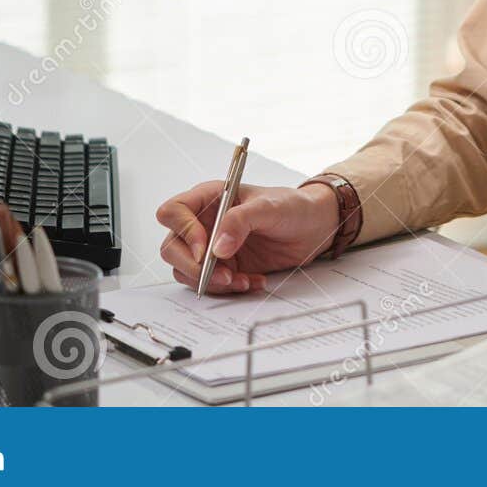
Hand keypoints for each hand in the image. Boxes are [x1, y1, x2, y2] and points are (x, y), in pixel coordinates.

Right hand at [155, 181, 339, 293]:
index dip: (183, 232)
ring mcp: (211, 247)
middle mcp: (204, 223)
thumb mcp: (270, 207)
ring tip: (243, 280)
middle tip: (224, 275)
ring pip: (187, 271)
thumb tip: (216, 247)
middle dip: (194, 267)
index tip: (205, 250)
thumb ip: (241, 221)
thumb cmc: (293, 206)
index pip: (173, 212)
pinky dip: (229, 288)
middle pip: (173, 248)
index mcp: (209, 198)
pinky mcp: (223, 267)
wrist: (313, 227)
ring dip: (212, 282)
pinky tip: (253, 281)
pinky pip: (210, 284)